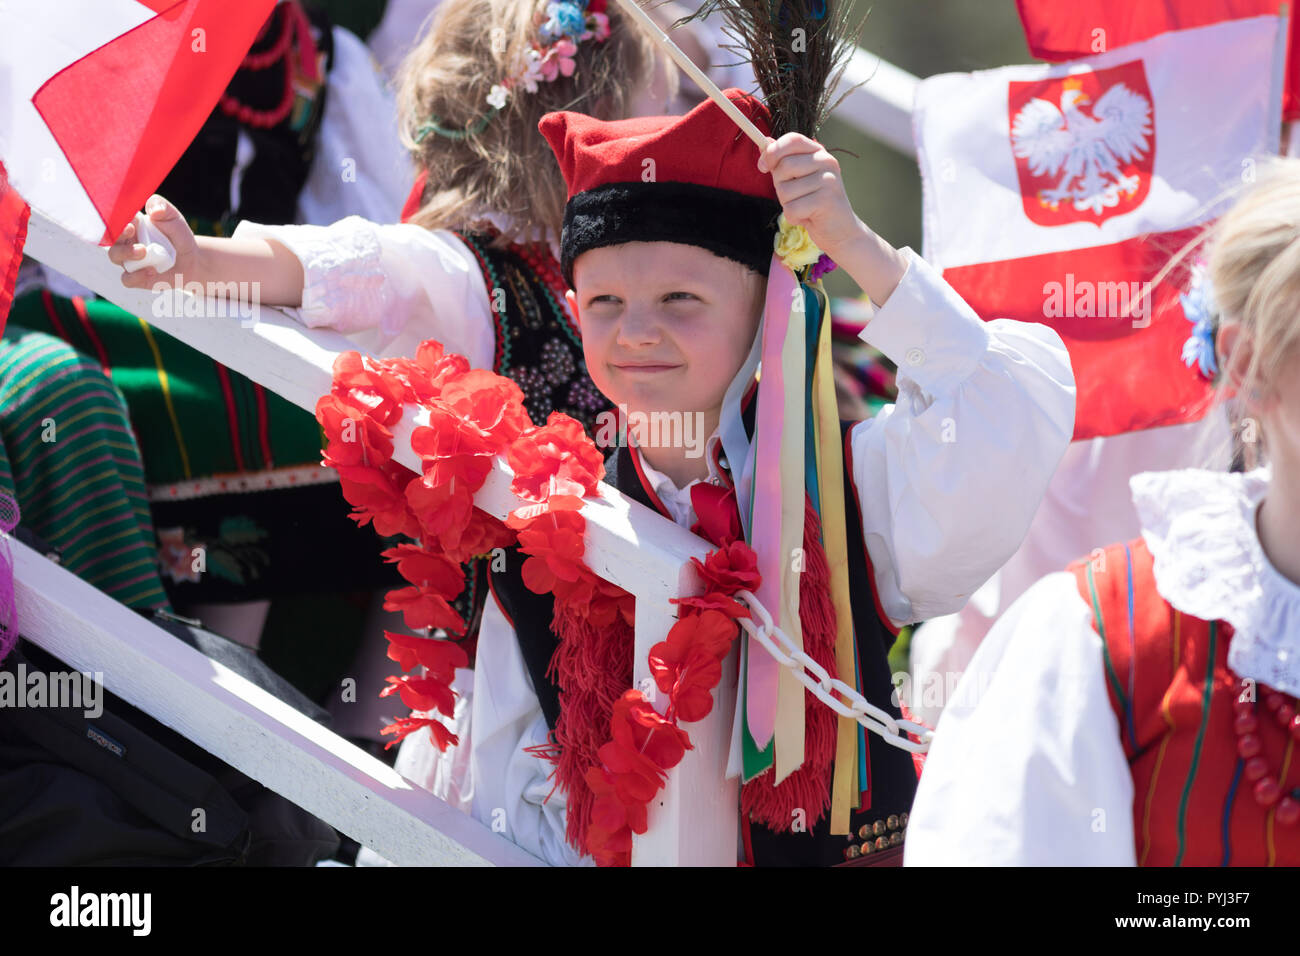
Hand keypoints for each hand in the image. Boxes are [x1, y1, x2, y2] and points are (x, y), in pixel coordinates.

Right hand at [107, 194, 201, 289]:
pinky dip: (136, 276)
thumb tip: (154, 210)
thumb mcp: (173, 217)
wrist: (191, 259)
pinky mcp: (136, 276)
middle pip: (110, 237)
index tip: (129, 218)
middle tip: (131, 230)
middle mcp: (125, 241)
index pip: (115, 218)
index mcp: (130, 223)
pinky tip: (151, 271)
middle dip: (118, 234)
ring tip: (143, 251)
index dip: (118, 218)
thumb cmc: (178, 235)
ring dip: (126, 253)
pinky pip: (127, 279)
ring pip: (114, 256)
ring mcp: (129, 259)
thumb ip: (162, 207)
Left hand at [757, 133, 908, 305]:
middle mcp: (826, 162)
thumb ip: (782, 161)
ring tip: (803, 207)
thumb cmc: (813, 203)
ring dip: (787, 204)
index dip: (773, 152)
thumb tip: (764, 143)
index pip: (792, 139)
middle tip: (794, 196)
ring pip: (785, 190)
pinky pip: (792, 208)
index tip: (763, 167)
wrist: (840, 230)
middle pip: (784, 166)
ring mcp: (828, 180)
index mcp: (819, 152)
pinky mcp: (826, 200)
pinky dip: (794, 217)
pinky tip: (808, 217)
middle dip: (779, 185)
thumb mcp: (797, 178)